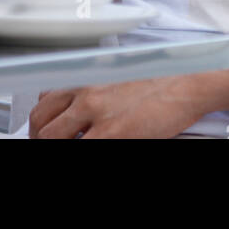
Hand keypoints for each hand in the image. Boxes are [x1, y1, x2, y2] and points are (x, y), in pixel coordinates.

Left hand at [29, 74, 213, 138]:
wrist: (188, 84)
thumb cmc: (160, 82)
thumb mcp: (117, 77)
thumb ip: (91, 91)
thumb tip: (72, 113)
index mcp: (87, 77)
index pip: (44, 102)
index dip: (40, 125)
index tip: (42, 134)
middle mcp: (87, 93)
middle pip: (41, 123)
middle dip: (40, 139)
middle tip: (48, 145)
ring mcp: (98, 115)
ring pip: (52, 139)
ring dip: (56, 146)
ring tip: (67, 148)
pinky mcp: (112, 134)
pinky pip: (81, 149)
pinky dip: (82, 150)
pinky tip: (98, 145)